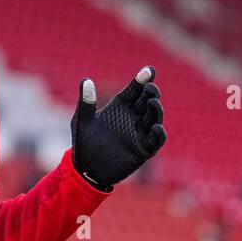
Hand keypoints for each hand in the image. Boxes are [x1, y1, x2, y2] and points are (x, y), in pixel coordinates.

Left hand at [70, 66, 166, 190]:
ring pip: (154, 117)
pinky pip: (156, 140)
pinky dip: (159, 133)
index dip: (142, 79)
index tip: (149, 70)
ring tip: (152, 102)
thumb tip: (85, 80)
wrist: (87, 170)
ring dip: (156, 109)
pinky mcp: (144, 149)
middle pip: (147, 100)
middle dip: (151, 92)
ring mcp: (140, 133)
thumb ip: (86, 102)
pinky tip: (155, 127)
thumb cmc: (84, 143)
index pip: (134, 90)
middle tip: (150, 87)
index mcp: (120, 107)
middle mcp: (132, 117)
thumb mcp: (82, 121)